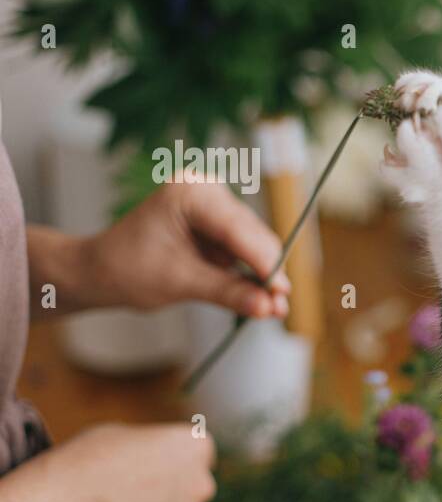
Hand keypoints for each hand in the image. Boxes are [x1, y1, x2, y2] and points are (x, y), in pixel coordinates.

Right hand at [59, 423, 216, 501]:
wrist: (70, 501)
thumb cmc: (87, 459)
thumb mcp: (123, 434)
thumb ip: (151, 450)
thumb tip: (150, 465)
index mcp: (196, 446)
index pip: (194, 454)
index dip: (167, 462)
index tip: (143, 468)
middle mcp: (203, 483)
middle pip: (192, 489)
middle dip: (168, 493)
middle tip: (127, 497)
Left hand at [85, 181, 289, 317]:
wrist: (99, 271)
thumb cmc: (126, 270)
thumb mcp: (179, 283)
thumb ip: (227, 292)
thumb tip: (268, 307)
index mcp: (190, 194)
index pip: (238, 228)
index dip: (264, 261)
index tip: (282, 292)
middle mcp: (206, 192)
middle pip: (253, 234)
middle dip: (267, 272)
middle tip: (279, 308)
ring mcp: (214, 208)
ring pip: (254, 244)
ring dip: (263, 276)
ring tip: (271, 309)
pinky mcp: (217, 227)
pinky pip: (244, 251)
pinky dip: (251, 275)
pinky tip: (259, 297)